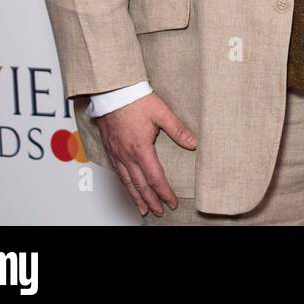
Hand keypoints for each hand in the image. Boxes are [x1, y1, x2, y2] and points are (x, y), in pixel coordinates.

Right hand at [96, 91, 197, 217]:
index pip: (155, 177)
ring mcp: (116, 153)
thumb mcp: (162, 112)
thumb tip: (193, 143)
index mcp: (141, 148)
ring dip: (135, 197)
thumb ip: (178, 130)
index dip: (164, 192)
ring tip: (142, 208)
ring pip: (126, 182)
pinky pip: (117, 173)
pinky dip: (124, 185)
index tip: (171, 202)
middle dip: (150, 200)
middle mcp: (126, 155)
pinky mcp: (110, 149)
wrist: (112, 92)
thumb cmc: (136, 99)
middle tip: (158, 212)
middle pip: (139, 185)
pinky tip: (127, 188)